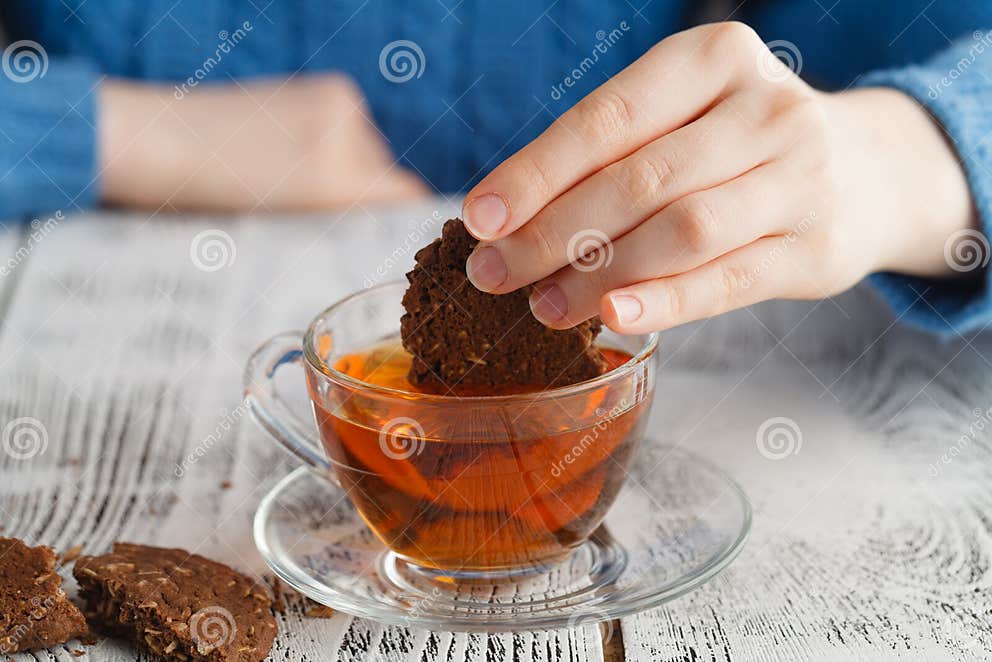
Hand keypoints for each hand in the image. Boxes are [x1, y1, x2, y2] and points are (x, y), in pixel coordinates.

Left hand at [99, 74, 426, 211]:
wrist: (157, 143)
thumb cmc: (213, 204)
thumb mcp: (284, 236)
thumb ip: (340, 227)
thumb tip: (386, 223)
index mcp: (334, 184)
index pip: (407, 200)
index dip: (396, 222)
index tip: (379, 237)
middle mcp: (345, 139)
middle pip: (387, 178)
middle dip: (360, 196)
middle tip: (315, 211)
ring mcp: (340, 109)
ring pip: (371, 153)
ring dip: (345, 168)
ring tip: (294, 178)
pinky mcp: (331, 90)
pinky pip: (356, 128)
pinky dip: (334, 141)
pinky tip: (294, 149)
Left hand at [461, 22, 974, 333]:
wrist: (866, 171)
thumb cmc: (737, 145)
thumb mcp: (682, 119)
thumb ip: (610, 156)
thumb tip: (505, 222)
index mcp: (714, 58)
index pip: (608, 119)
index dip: (536, 173)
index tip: (479, 218)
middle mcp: (765, 109)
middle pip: (639, 178)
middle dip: (553, 232)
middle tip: (493, 273)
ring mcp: (800, 178)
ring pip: (681, 230)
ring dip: (598, 275)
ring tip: (541, 307)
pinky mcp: (815, 249)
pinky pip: (727, 281)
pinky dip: (664, 303)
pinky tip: (612, 319)